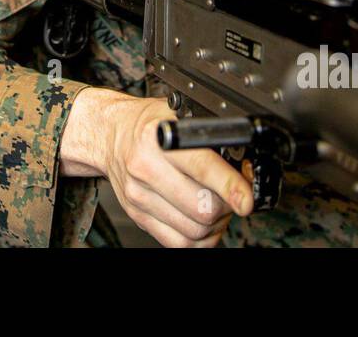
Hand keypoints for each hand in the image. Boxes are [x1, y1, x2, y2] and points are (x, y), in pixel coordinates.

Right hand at [61, 89, 253, 246]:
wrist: (111, 133)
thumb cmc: (150, 123)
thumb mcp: (181, 113)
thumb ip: (212, 137)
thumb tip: (246, 166)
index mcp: (159, 138)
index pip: (201, 167)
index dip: (230, 186)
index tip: (246, 200)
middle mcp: (146, 168)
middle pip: (202, 208)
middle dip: (228, 206)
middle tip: (234, 194)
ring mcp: (140, 196)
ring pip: (194, 232)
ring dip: (216, 225)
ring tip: (217, 206)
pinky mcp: (139, 216)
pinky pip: (178, 244)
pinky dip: (199, 239)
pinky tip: (202, 222)